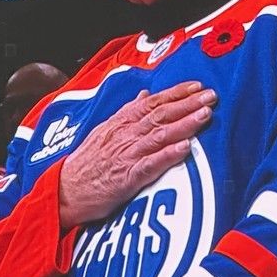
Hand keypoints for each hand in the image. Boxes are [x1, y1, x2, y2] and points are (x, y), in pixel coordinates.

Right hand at [58, 81, 215, 228]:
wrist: (65, 191)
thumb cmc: (87, 163)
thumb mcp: (105, 130)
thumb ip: (127, 112)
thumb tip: (145, 94)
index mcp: (121, 122)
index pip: (152, 102)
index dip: (176, 93)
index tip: (197, 86)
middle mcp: (125, 135)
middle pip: (160, 115)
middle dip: (187, 104)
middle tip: (211, 96)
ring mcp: (126, 155)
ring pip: (159, 135)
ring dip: (184, 124)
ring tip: (205, 116)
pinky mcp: (127, 178)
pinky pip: (151, 164)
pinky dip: (168, 155)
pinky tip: (186, 148)